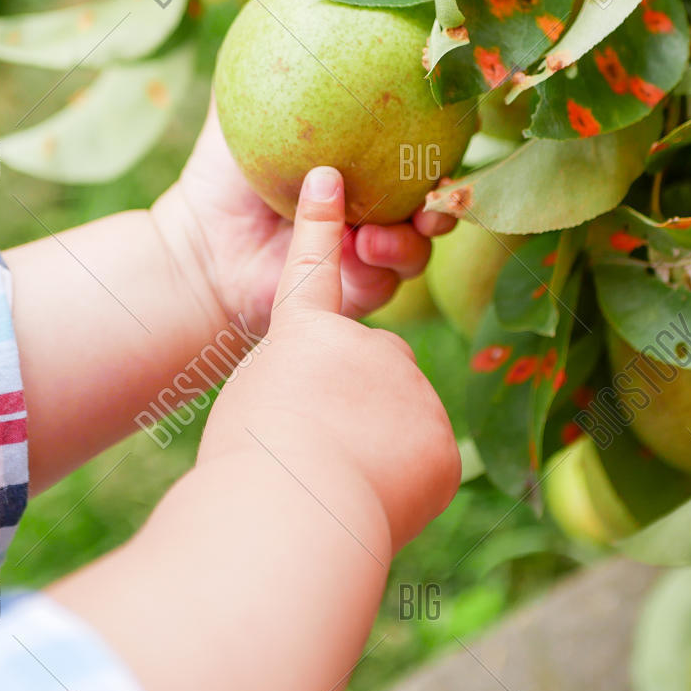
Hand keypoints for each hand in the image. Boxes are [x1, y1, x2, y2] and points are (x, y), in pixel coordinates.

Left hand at [151, 98, 453, 337]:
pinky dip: (373, 270)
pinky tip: (353, 252)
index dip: (447, 143)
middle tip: (435, 195)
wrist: (199, 247)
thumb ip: (276, 56)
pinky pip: (382, 285)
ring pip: (418, 250)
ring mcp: (374, 254)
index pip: (426, 151)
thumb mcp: (249, 108)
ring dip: (407, 243)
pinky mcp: (358, 294)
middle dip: (449, 201)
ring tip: (376, 235)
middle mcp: (383, 208)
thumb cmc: (225, 175)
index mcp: (372, 165)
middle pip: (440, 204)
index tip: (451, 129)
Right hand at [199, 167, 461, 550]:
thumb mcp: (249, 409)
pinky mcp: (442, 443)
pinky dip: (397, 487)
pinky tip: (367, 502)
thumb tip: (320, 409)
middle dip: (355, 404)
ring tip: (333, 482)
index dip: (320, 225)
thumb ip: (290, 388)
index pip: (311, 270)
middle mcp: (368, 347)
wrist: (296, 513)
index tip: (327, 177)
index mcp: (305, 335)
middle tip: (317, 446)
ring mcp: (413, 391)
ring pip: (399, 420)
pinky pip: (421, 465)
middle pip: (371, 372)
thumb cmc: (248, 468)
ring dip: (373, 449)